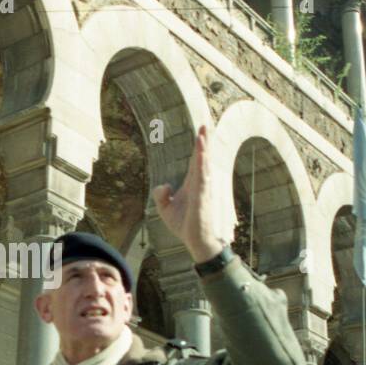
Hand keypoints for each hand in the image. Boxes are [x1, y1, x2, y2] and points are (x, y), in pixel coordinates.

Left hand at [152, 125, 222, 263]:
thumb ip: (160, 194)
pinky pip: (202, 180)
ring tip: (202, 135)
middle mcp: (200, 183)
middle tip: (205, 123)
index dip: (198, 146)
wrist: (196, 241)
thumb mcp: (164, 209)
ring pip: (203, 165)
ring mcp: (203, 190)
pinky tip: (201, 157)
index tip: (201, 130)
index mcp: (192, 183)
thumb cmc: (184, 225)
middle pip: (202, 158)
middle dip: (203, 141)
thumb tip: (164, 184)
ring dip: (203, 150)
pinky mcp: (203, 199)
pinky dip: (202, 167)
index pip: (195, 160)